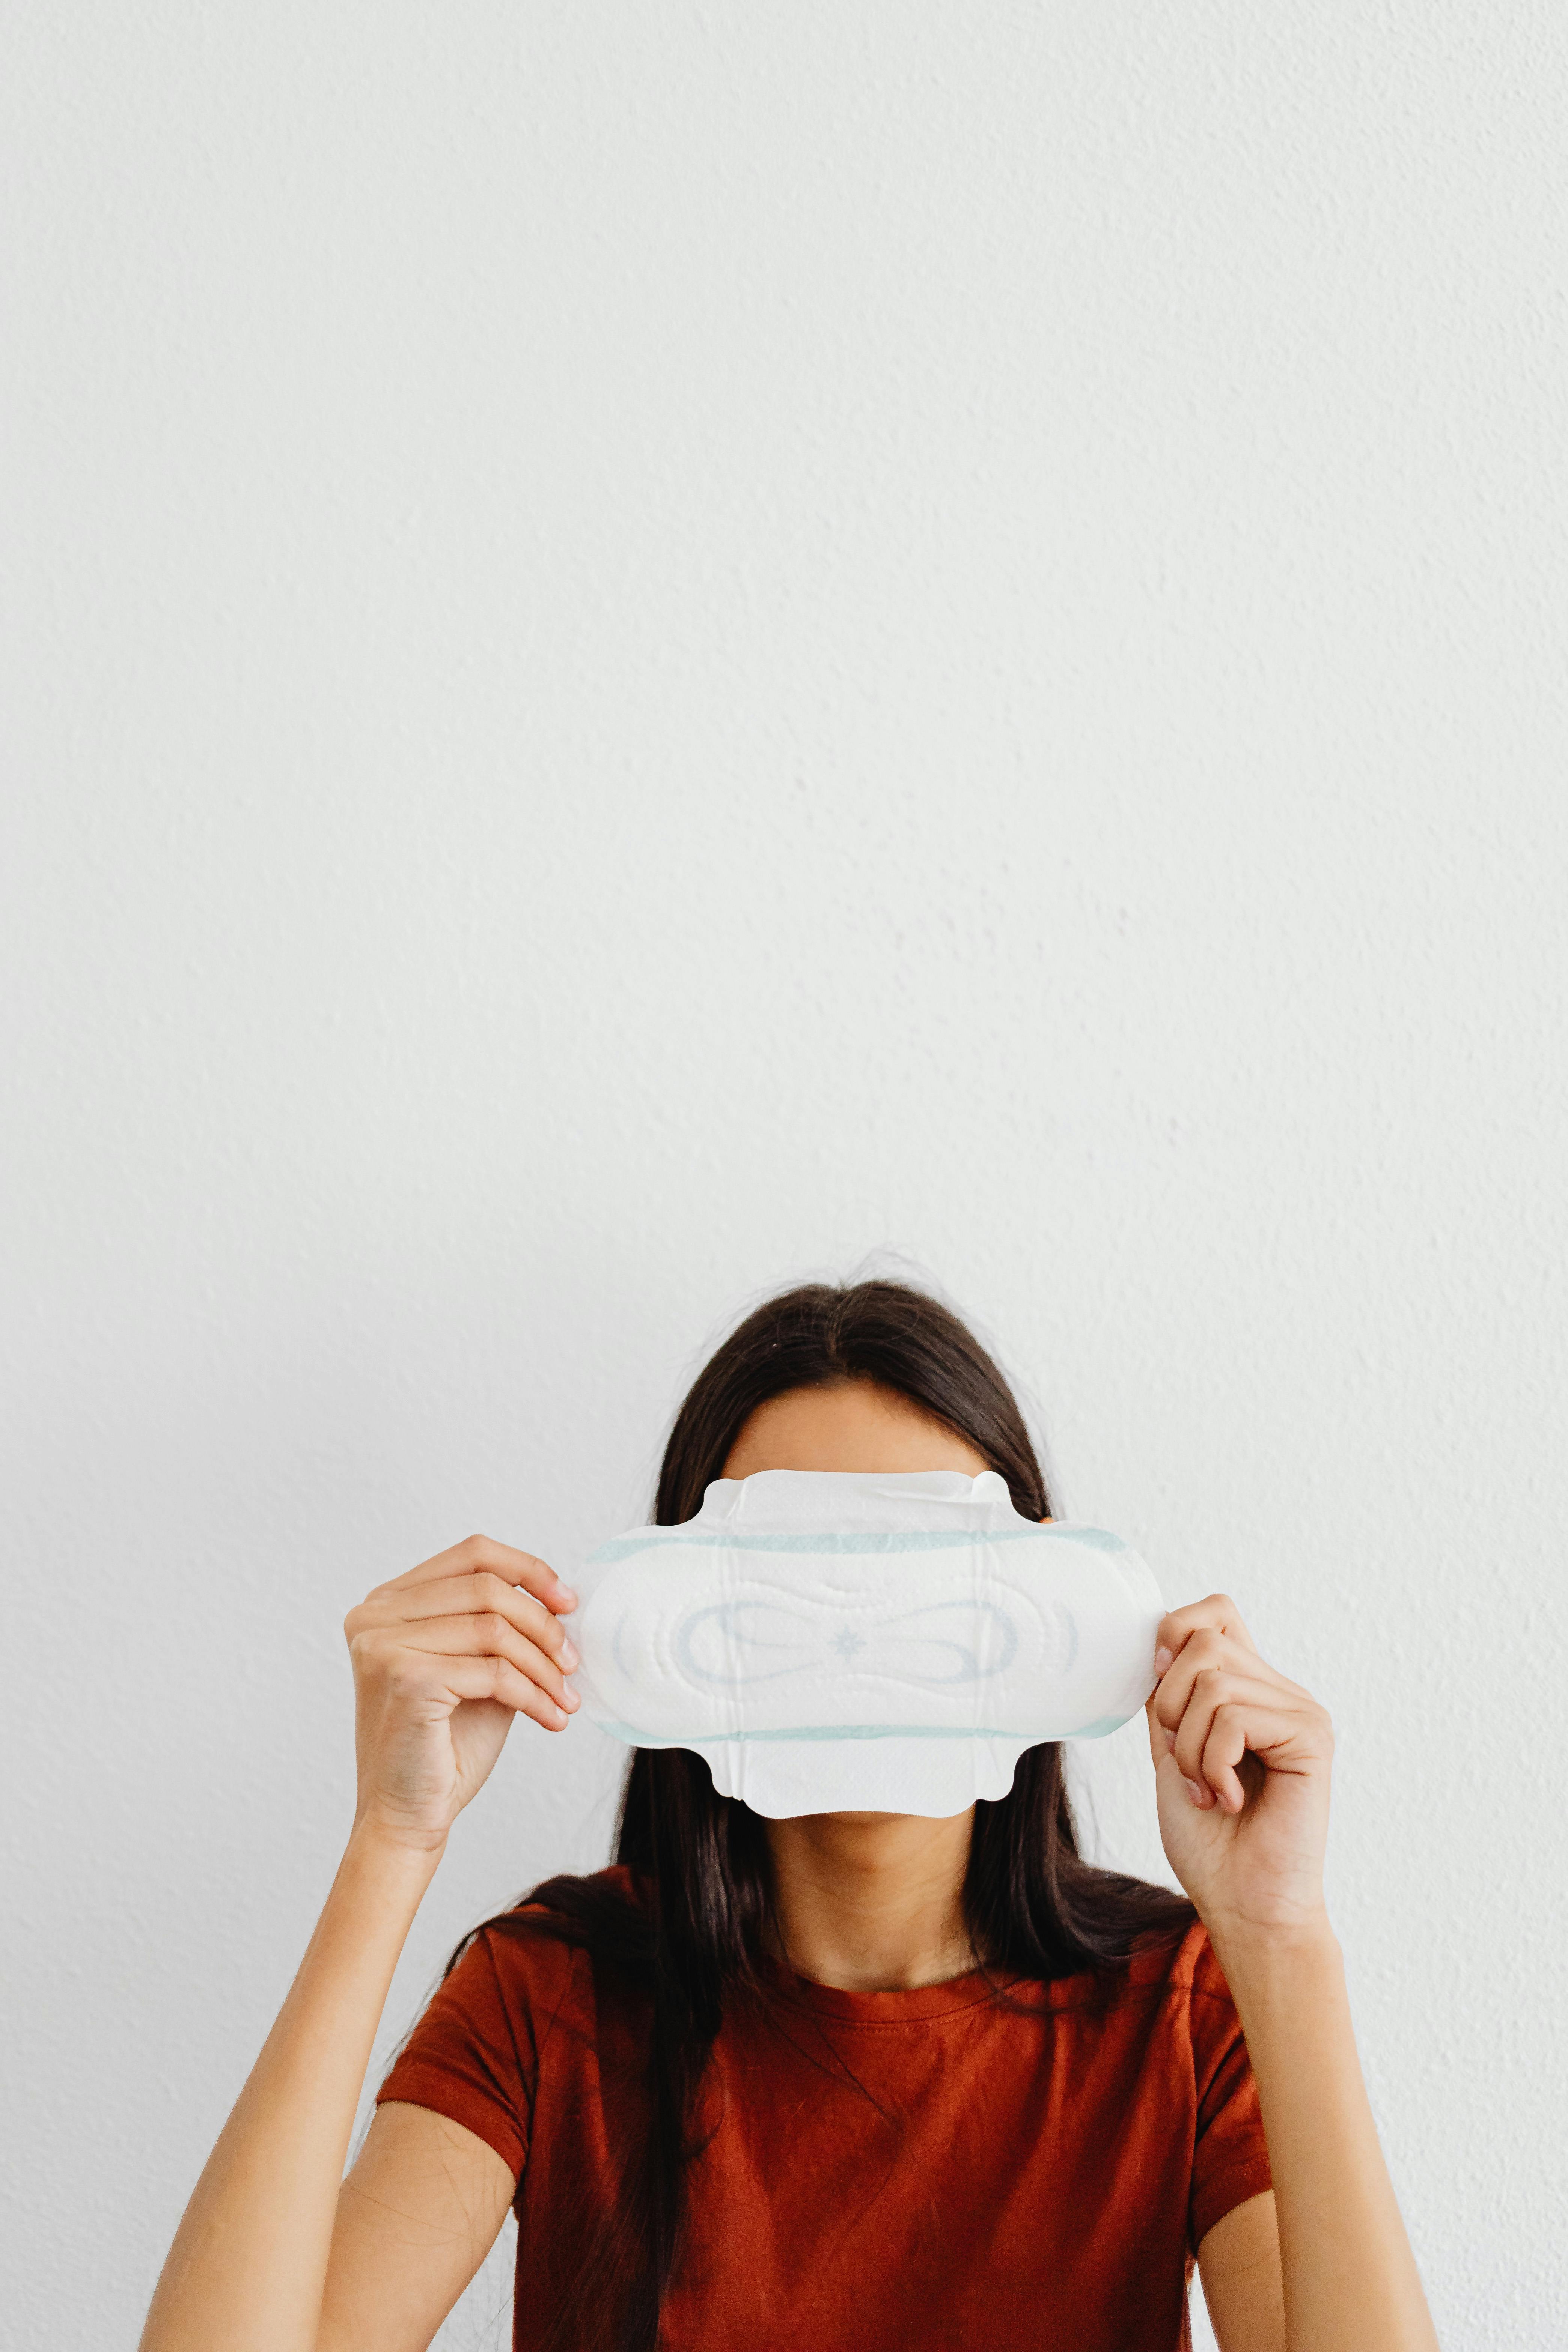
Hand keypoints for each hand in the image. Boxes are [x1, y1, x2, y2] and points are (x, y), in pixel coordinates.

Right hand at [343, 1535, 579, 1852]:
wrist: (408, 1815)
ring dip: (544, 1666)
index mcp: (387, 1603)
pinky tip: (551, 1718)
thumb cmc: (443, 1744)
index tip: (568, 1602)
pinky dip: (534, 1694)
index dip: (528, 1569)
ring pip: (495, 1629)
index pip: (471, 1555)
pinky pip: (494, 1671)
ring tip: (565, 1696)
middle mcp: (375, 1616)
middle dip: (543, 1625)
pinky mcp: (405, 1678)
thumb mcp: (476, 1668)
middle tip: (572, 1663)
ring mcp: (384, 1645)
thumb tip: (559, 1598)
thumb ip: (499, 1626)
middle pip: (488, 1588)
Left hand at [1146, 1593, 1333, 1945]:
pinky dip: (1212, 1765)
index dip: (1177, 1631)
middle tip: (1187, 1764)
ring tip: (1209, 1789)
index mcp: (1249, 1690)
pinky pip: (1235, 1719)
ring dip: (1191, 1748)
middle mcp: (1280, 1692)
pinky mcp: (1311, 1737)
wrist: (1242, 1903)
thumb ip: (1170, 1696)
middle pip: (1202, 1643)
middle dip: (1171, 1708)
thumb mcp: (1171, 1750)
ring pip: (1213, 1684)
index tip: (1161, 1683)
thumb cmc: (1208, 1839)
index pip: (1216, 1613)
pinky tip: (1230, 1799)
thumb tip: (1159, 1641)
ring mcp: (1300, 1712)